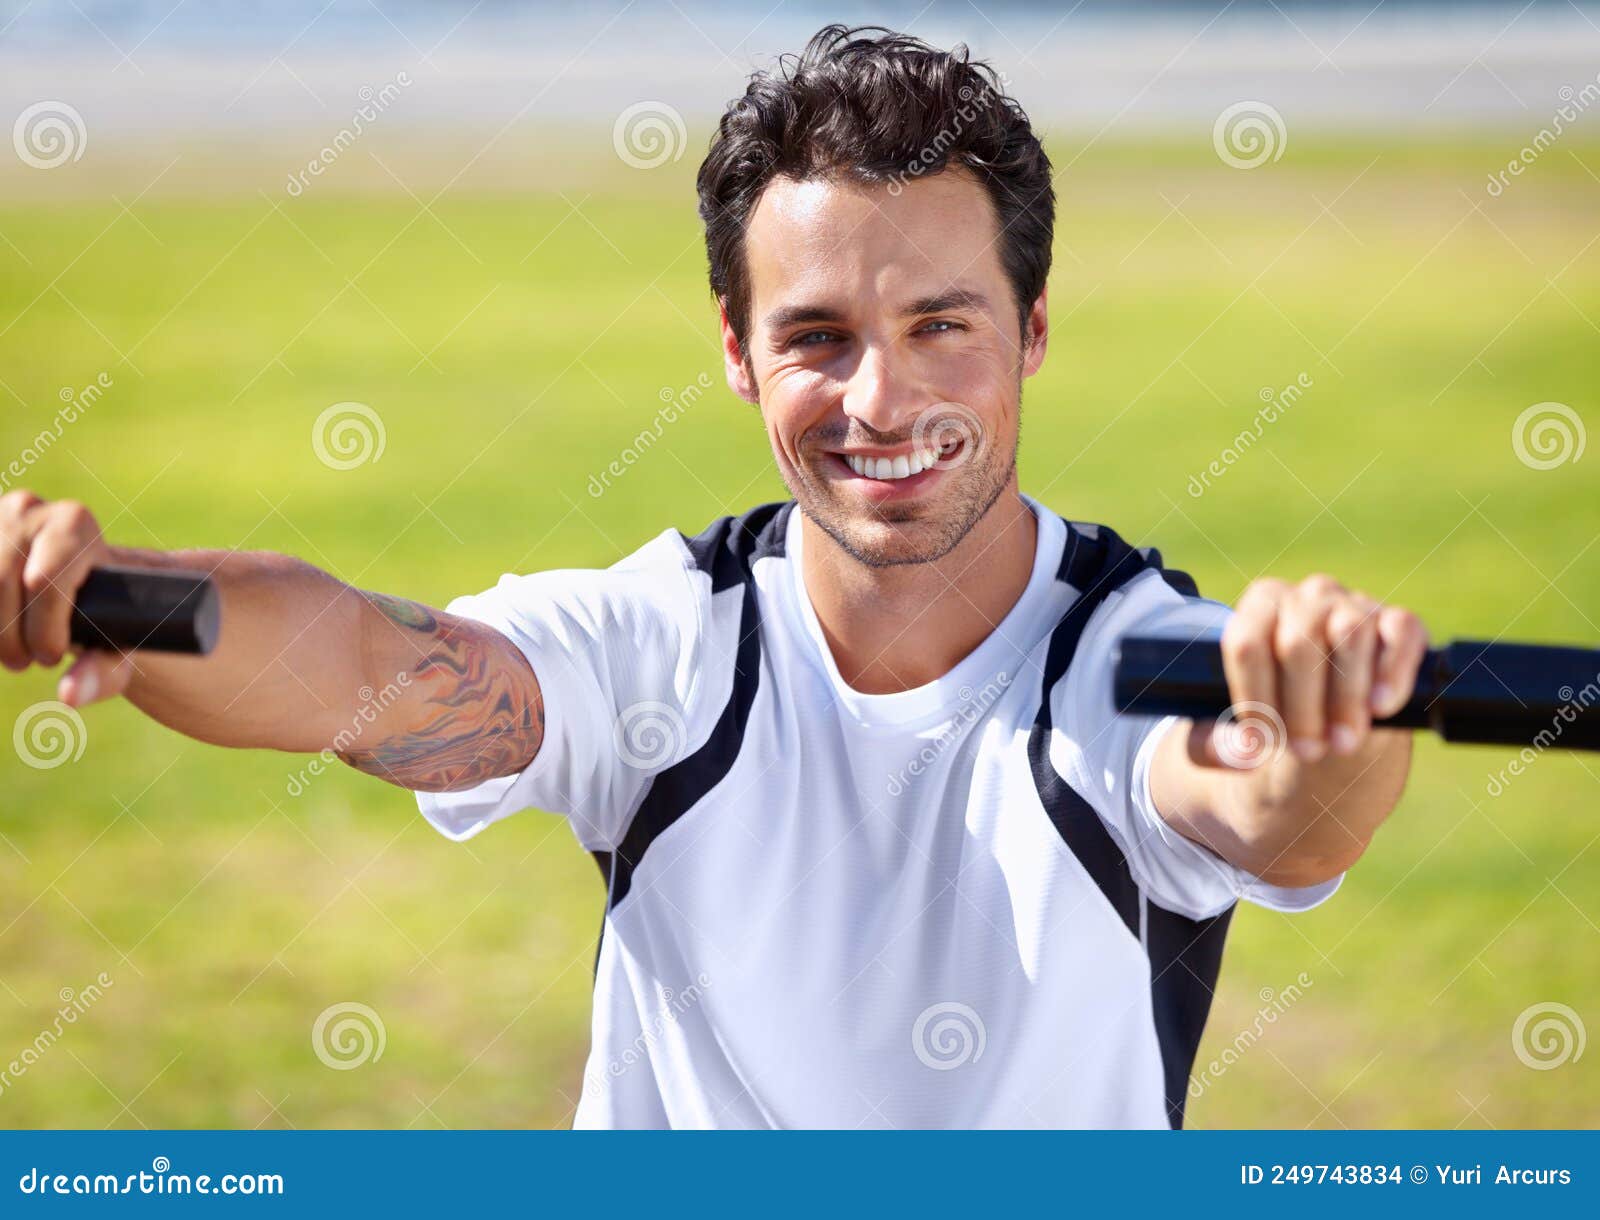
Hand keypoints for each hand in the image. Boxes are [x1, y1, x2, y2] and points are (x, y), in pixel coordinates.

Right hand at [0, 490, 129, 705]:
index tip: (53, 656)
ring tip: (12, 650)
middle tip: (27, 660)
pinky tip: (0, 630)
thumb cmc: (107, 614)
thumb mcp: (115, 642)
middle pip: (0, 585)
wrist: (85, 582)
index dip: (42, 630)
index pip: (42, 583)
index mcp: (73, 523)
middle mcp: (29, 509)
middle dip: (11, 635)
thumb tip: (69, 695)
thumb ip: (102, 671)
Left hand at [1210, 574, 1428, 766]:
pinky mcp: (1398, 621)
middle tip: (1307, 753)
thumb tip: (1241, 753)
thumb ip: (1211, 747)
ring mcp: (1354, 603)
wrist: (1333, 717)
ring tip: (1342, 743)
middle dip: (1301, 709)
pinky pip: (1398, 632)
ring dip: (1345, 698)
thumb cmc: (1276, 715)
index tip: (1261, 742)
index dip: (1253, 698)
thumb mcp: (1234, 731)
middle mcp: (1305, 596)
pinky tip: (1381, 707)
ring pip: (1349, 635)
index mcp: (1257, 608)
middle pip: (1297, 645)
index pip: (1246, 645)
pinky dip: (1392, 671)